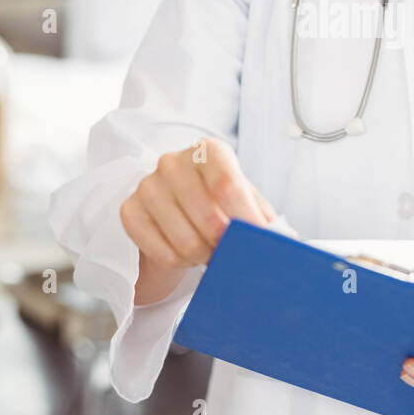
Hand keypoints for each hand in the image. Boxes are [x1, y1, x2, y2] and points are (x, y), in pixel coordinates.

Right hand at [121, 138, 274, 300]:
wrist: (176, 201)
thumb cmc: (218, 199)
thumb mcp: (245, 198)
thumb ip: (263, 216)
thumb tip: (284, 239)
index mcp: (208, 152)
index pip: (227, 185)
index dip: (245, 219)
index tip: (257, 241)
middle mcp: (173, 163)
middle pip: (207, 218)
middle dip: (224, 245)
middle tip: (230, 252)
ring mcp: (147, 186)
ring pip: (185, 242)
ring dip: (203, 256)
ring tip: (208, 251)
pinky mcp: (129, 211)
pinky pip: (162, 253)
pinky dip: (180, 262)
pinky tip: (185, 252)